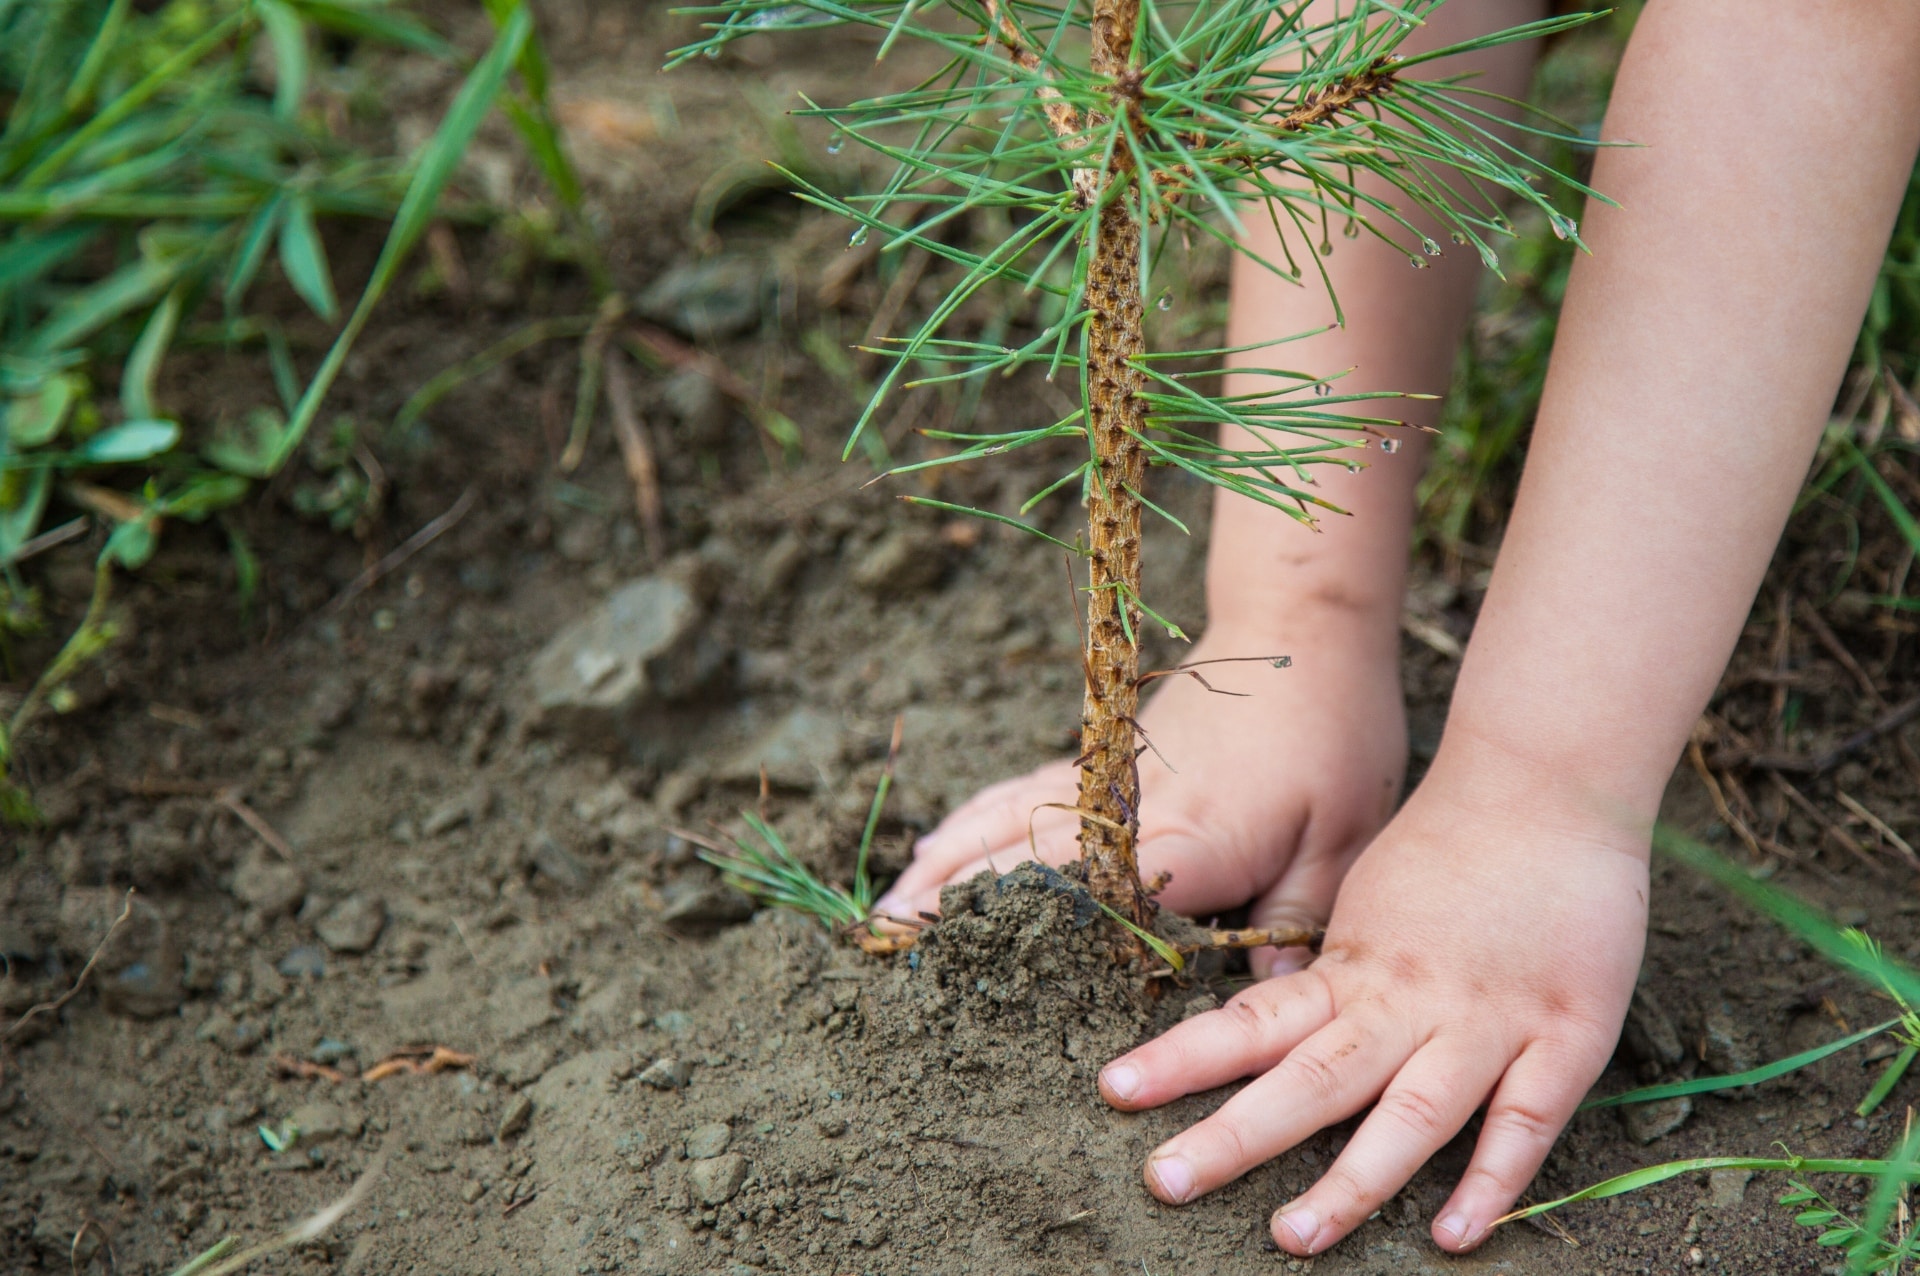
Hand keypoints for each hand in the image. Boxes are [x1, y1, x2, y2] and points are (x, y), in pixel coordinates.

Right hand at [876, 623, 1407, 957]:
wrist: (1304, 635)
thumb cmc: (1333, 737)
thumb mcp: (1342, 839)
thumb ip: (1298, 920)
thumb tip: (1276, 1002)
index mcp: (1187, 840)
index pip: (1093, 895)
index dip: (1026, 929)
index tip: (965, 966)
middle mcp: (1127, 808)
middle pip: (1020, 859)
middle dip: (949, 903)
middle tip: (885, 948)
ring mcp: (1102, 777)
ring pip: (1002, 821)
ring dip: (940, 864)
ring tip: (883, 910)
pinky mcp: (1098, 756)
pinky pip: (1015, 791)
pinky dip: (966, 820)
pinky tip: (931, 846)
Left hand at [1098, 754, 1647, 1254]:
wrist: (1549, 784)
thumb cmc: (1455, 841)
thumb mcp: (1367, 899)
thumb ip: (1329, 970)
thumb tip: (1268, 1017)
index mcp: (1353, 969)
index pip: (1252, 1022)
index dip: (1182, 1059)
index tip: (1115, 1088)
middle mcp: (1408, 1002)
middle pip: (1309, 1081)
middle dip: (1235, 1136)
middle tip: (1164, 1181)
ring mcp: (1486, 1023)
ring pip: (1408, 1115)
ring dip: (1350, 1182)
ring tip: (1292, 1237)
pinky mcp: (1564, 1036)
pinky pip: (1524, 1121)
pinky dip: (1490, 1182)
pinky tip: (1452, 1237)